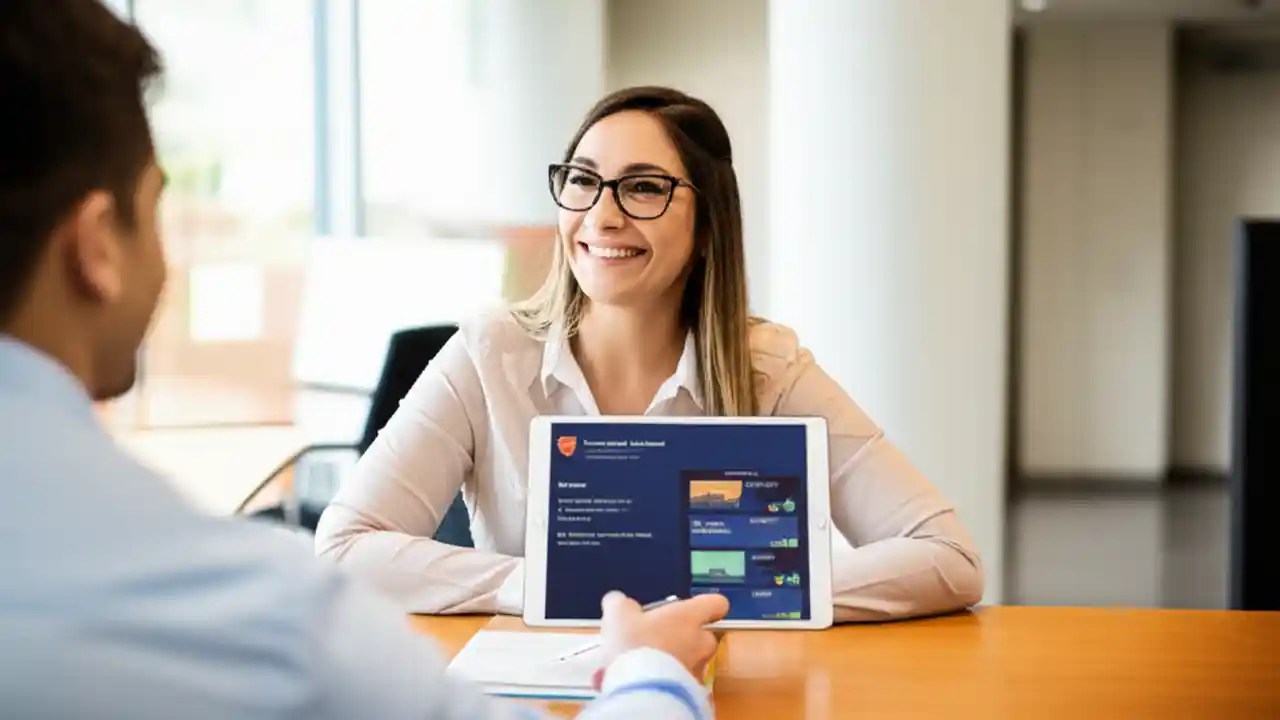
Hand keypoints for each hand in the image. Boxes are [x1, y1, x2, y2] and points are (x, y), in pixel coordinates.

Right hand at [595, 591, 729, 686]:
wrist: (641, 691)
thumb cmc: (635, 643)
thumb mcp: (618, 614)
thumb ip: (621, 603)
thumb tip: (619, 601)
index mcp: (689, 616)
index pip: (716, 603)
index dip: (707, 604)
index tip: (693, 608)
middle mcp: (700, 642)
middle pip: (702, 635)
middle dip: (681, 638)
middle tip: (654, 640)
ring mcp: (697, 669)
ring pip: (688, 660)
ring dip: (669, 660)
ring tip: (637, 666)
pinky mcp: (689, 692)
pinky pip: (677, 682)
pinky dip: (662, 681)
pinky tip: (637, 682)